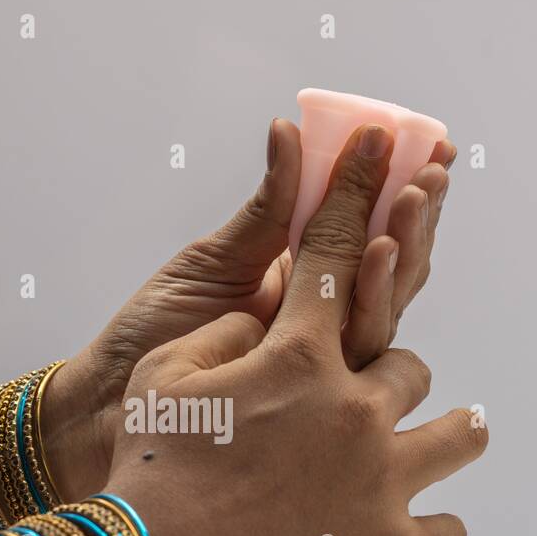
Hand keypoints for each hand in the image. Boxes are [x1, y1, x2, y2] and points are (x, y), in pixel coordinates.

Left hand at [42, 120, 455, 499]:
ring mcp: (318, 361)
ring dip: (400, 250)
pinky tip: (373, 254)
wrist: (108, 403)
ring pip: (383, 305)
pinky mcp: (311, 396)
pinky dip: (368, 296)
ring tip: (409, 202)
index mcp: (299, 279)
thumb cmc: (151, 331)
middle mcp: (318, 321)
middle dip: (413, 219)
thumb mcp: (212, 259)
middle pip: (388, 269)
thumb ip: (266, 208)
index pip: (363, 229)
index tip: (428, 146)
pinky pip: (353, 343)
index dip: (398, 189)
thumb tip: (291, 132)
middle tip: (427, 176)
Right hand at [101, 124, 484, 535]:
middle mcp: (355, 410)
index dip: (361, 196)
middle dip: (390, 372)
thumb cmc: (146, 474)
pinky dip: (437, 530)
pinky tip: (428, 531)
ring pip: (456, 438)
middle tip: (374, 391)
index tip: (392, 148)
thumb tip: (263, 325)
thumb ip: (222, 338)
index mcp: (300, 358)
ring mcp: (380, 484)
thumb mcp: (165, 381)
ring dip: (450, 432)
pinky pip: (446, 533)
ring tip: (449, 437)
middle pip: (410, 364)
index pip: (337, 261)